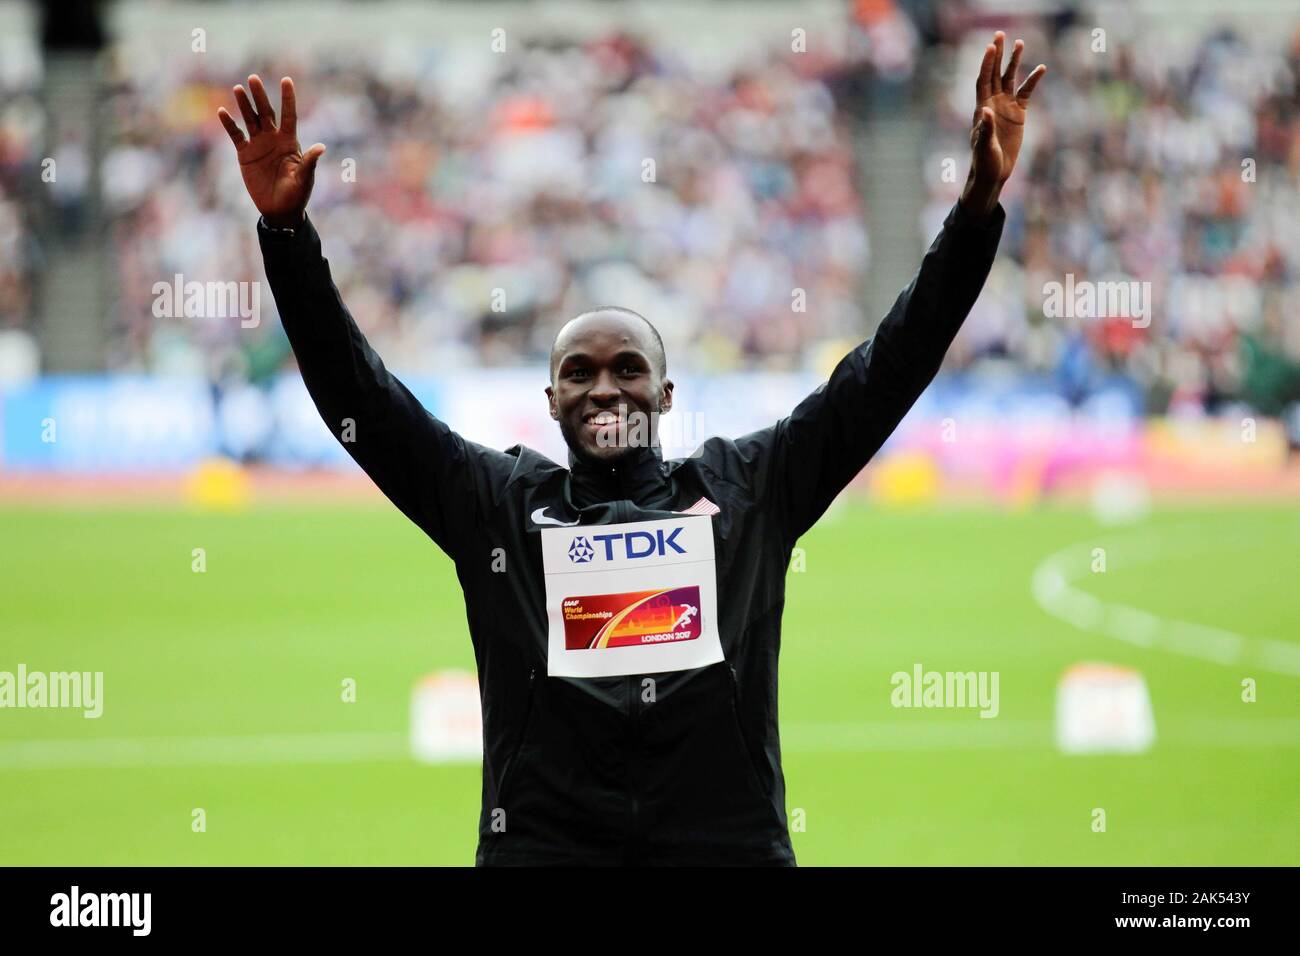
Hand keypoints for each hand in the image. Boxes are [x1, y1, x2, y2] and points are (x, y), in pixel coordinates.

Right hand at [217, 75, 324, 227]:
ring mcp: (258, 145)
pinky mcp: (245, 154)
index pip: (289, 115)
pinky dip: (229, 125)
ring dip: (244, 105)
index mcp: (290, 142)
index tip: (286, 80)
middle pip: (266, 112)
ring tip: (238, 88)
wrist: (279, 210)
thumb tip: (321, 147)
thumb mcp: (304, 178)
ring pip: (250, 120)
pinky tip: (222, 112)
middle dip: (260, 96)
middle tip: (253, 78)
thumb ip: (310, 162)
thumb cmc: (296, 194)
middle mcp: (273, 139)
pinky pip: (236, 135)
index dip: (288, 98)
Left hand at [960, 32, 1046, 217]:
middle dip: (997, 54)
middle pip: (994, 73)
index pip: (983, 80)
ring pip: (1010, 79)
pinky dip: (1033, 81)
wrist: (994, 172)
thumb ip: (986, 128)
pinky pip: (1026, 92)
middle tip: (1000, 34)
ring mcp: (1006, 107)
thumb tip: (987, 110)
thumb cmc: (984, 161)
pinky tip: (1041, 68)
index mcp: (982, 108)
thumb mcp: (984, 145)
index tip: (991, 46)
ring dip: (1014, 62)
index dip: (987, 63)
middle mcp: (993, 103)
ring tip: (1020, 43)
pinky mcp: (1018, 114)